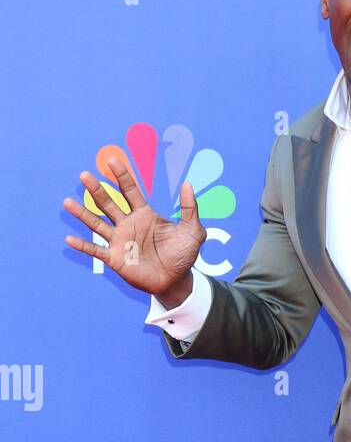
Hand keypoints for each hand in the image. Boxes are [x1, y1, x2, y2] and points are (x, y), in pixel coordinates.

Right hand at [63, 155, 204, 299]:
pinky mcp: (115, 259)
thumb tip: (187, 184)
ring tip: (67, 202)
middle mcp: (128, 224)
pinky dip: (83, 246)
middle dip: (97, 190)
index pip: (130, 190)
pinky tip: (69, 239)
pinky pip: (96, 251)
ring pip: (97, 224)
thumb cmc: (183, 255)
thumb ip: (190, 209)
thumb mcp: (193, 231)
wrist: (177, 281)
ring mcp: (119, 241)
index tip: (112, 160)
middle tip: (84, 175)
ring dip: (83, 214)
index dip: (122, 176)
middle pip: (109, 203)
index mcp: (144, 214)